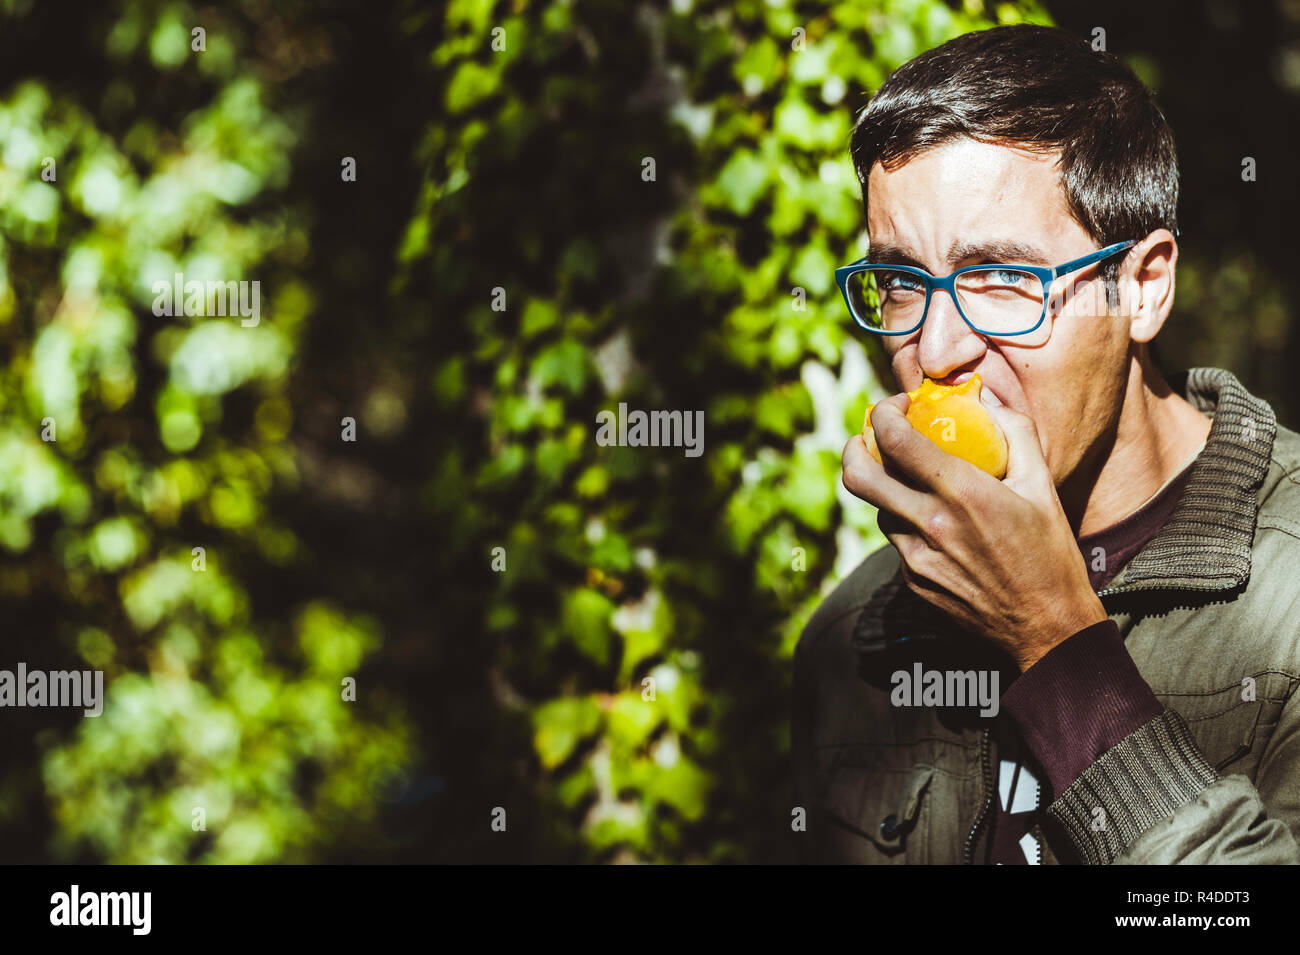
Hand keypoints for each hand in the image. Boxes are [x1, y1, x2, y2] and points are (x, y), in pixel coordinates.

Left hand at [842, 392, 1106, 671]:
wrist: (1048, 626)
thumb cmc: (1050, 551)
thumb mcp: (1041, 483)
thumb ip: (1013, 430)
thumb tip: (984, 395)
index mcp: (962, 493)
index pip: (896, 440)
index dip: (884, 414)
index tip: (897, 406)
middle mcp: (930, 524)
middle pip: (858, 476)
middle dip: (854, 447)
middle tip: (867, 437)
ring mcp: (916, 558)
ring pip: (878, 509)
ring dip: (887, 489)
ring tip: (914, 483)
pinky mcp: (913, 582)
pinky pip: (897, 541)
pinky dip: (907, 523)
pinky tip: (936, 524)